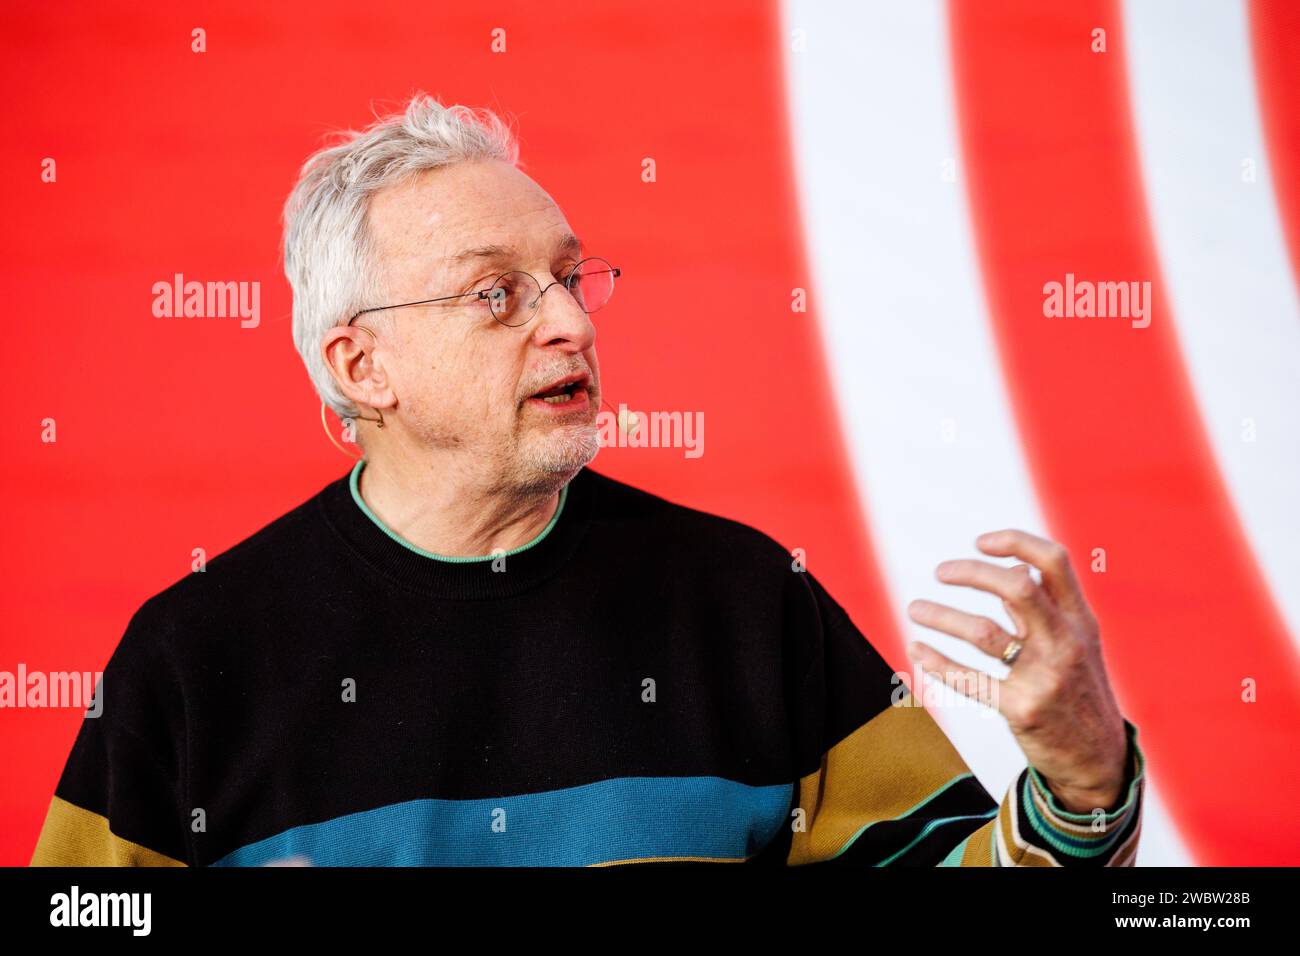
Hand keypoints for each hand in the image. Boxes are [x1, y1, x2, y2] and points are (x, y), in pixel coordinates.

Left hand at [905, 529, 1128, 814]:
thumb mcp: (1078, 642)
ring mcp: (1044, 677)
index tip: (980, 542)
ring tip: (914, 609)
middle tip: (941, 572)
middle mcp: (1065, 643)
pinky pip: (970, 680)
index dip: (1015, 542)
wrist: (1098, 759)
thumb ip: (1047, 605)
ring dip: (941, 616)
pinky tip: (917, 650)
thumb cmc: (1079, 689)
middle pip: (1016, 588)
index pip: (1053, 561)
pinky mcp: (1022, 710)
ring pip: (982, 632)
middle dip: (972, 572)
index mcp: (1080, 620)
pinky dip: (937, 662)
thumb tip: (1018, 564)